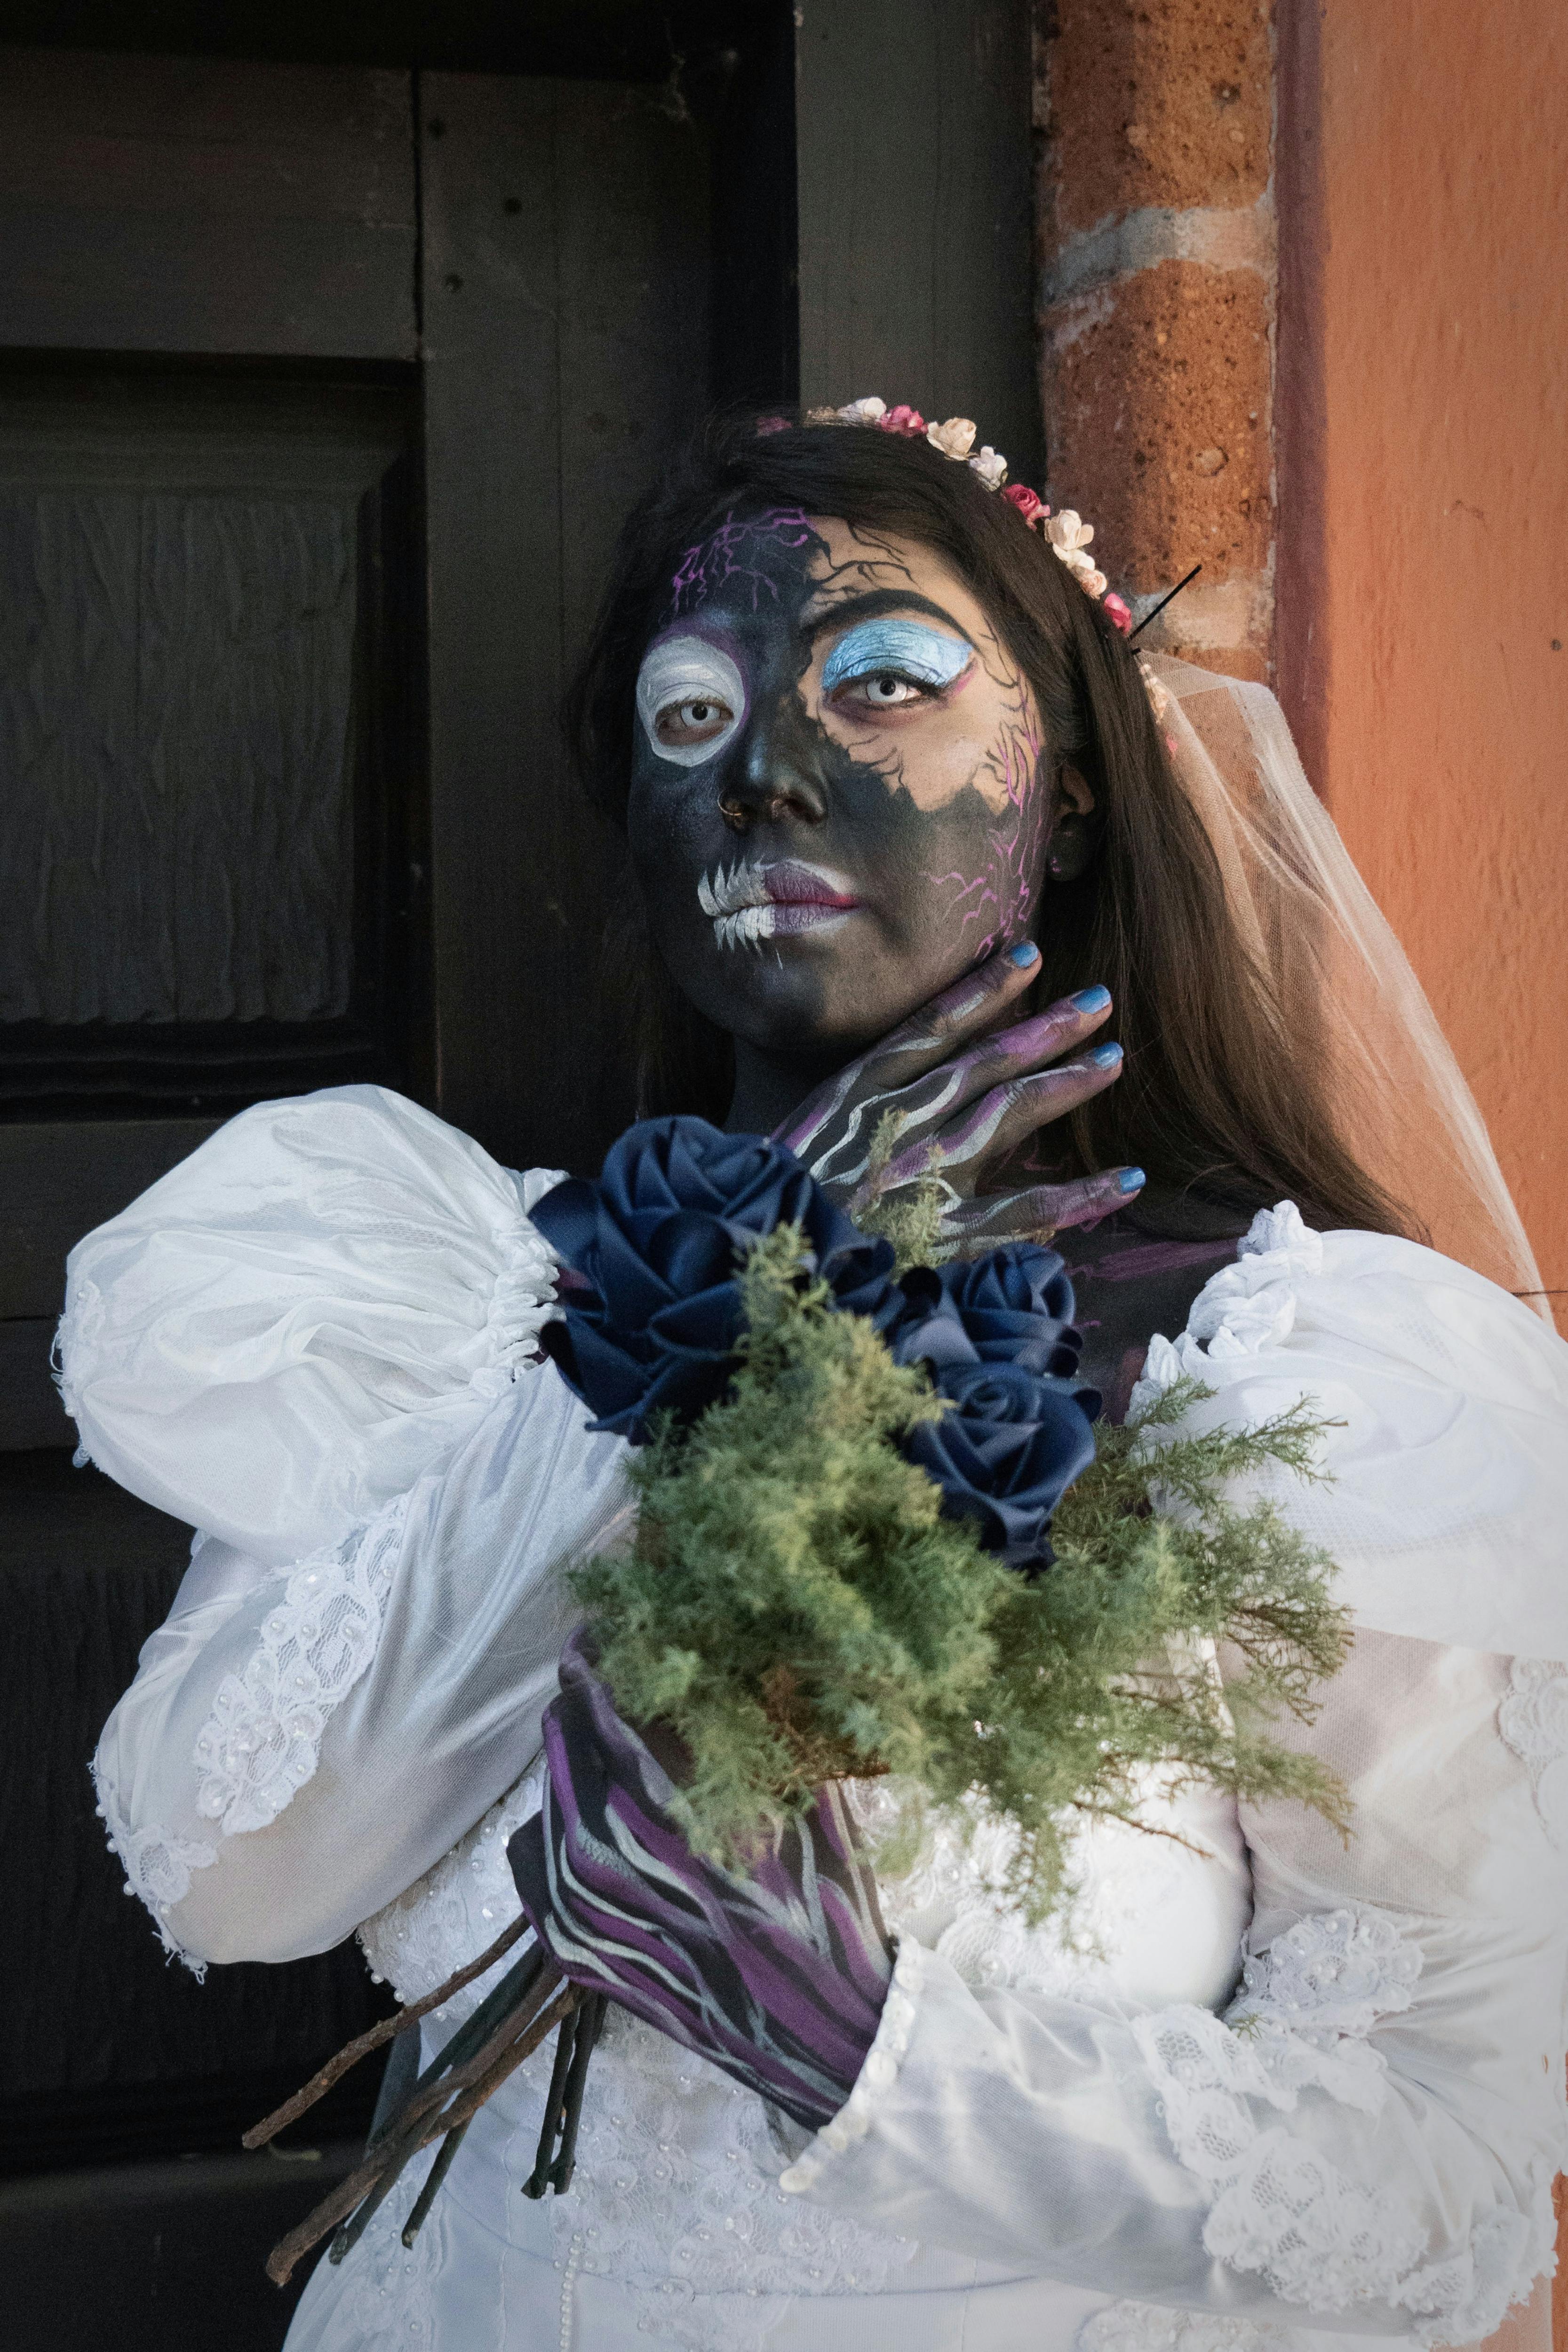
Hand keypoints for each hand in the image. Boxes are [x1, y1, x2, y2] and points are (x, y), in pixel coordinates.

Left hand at [508, 1633, 891, 2130]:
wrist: (824, 2037)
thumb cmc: (826, 1910)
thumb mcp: (807, 1801)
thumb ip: (761, 1723)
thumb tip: (733, 1644)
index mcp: (665, 1817)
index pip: (600, 1710)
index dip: (596, 1659)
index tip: (600, 1628)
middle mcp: (606, 1864)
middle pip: (564, 1750)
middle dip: (583, 1706)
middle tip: (606, 1679)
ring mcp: (581, 1916)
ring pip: (545, 1808)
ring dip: (571, 1769)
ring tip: (604, 1751)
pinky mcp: (575, 1956)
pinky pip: (533, 1872)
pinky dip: (551, 1835)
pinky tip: (585, 1824)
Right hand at [772, 944, 1142, 1246]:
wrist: (746, 1261)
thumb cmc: (764, 1208)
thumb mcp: (787, 1146)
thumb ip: (839, 1120)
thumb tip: (879, 1102)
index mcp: (852, 1096)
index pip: (928, 1028)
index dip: (982, 991)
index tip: (1026, 958)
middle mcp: (895, 1123)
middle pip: (984, 1061)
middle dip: (1046, 1026)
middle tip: (1098, 998)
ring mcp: (922, 1176)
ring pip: (1011, 1113)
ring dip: (1068, 1083)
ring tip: (1114, 1059)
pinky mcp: (943, 1234)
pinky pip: (1027, 1209)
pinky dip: (1081, 1196)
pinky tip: (1128, 1179)